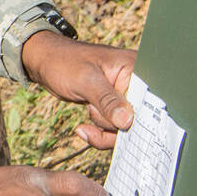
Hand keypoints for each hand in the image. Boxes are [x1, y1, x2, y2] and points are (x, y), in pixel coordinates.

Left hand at [20, 31, 136, 149]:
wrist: (46, 63)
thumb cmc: (65, 62)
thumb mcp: (87, 80)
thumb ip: (108, 100)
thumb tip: (127, 121)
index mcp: (137, 70)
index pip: (150, 102)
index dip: (139, 119)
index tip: (122, 127)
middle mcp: (136, 84)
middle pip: (140, 119)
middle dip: (114, 124)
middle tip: (92, 109)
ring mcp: (124, 97)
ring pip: (125, 128)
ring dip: (103, 126)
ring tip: (87, 106)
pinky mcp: (113, 108)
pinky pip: (113, 129)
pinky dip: (99, 133)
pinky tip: (83, 128)